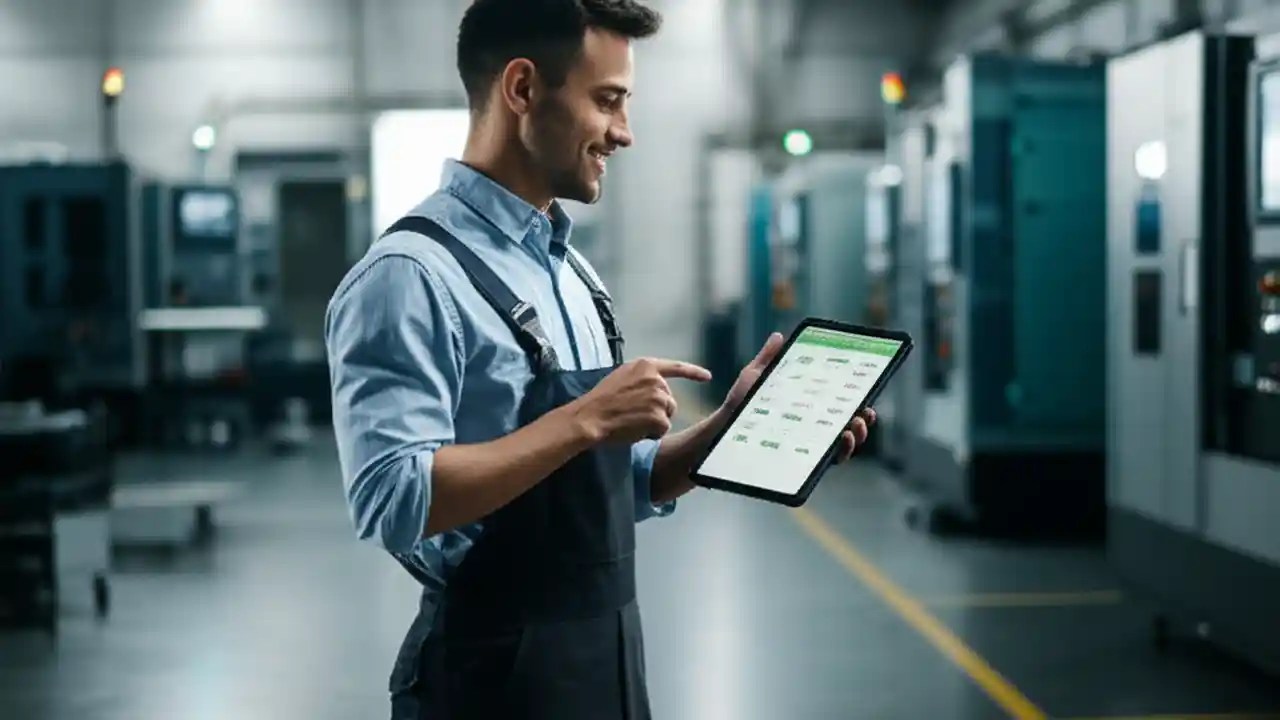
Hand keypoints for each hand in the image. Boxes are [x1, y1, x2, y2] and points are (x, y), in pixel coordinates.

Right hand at [571, 357, 711, 443]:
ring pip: (667, 415)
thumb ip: (642, 379)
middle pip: (670, 400)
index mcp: (646, 365)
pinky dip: (651, 434)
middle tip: (634, 414)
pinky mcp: (659, 416)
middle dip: (658, 410)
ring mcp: (659, 397)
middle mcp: (656, 379)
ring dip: (654, 422)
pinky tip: (635, 430)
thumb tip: (657, 389)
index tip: (707, 377)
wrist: (590, 416)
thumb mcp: (622, 377)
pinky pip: (662, 429)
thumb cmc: (601, 400)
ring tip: (632, 421)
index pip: (676, 367)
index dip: (693, 373)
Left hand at [723, 333, 875, 462]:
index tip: (868, 397)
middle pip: (849, 428)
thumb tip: (779, 336)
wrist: (724, 426)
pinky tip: (839, 440)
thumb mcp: (755, 376)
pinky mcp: (801, 460)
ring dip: (856, 437)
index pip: (841, 407)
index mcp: (809, 409)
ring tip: (853, 426)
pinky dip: (840, 452)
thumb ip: (769, 358)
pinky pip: (827, 461)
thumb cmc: (741, 403)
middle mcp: (813, 429)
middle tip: (864, 412)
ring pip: (844, 447)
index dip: (860, 404)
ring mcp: (809, 446)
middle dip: (863, 421)